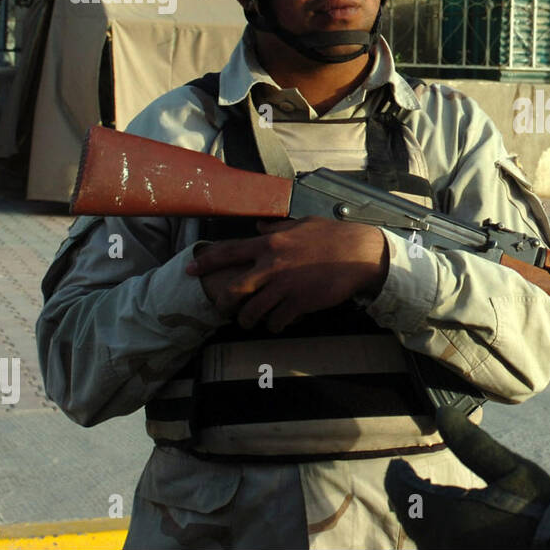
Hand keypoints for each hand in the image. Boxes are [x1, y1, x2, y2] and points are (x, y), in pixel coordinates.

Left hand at [186, 217, 387, 331]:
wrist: (359, 254)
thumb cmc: (332, 236)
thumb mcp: (302, 224)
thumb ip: (277, 226)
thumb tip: (259, 223)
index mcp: (270, 242)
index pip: (228, 252)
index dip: (206, 262)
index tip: (190, 269)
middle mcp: (272, 265)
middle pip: (234, 290)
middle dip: (225, 304)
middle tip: (224, 309)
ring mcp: (285, 286)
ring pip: (253, 312)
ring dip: (249, 320)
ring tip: (252, 322)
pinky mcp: (299, 303)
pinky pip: (277, 321)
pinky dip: (275, 325)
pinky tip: (279, 324)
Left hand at [384, 407, 549, 548]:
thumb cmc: (541, 506)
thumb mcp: (509, 468)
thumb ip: (472, 442)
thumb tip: (444, 412)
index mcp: (451, 517)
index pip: (408, 495)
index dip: (399, 478)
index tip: (398, 465)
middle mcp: (446, 544)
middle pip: (411, 520)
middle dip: (406, 496)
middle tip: (408, 478)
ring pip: (423, 539)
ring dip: (419, 517)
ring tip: (426, 497)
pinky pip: (439, 548)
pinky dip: (434, 534)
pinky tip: (446, 522)